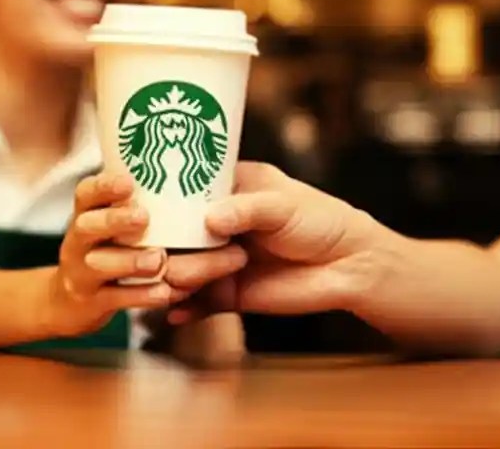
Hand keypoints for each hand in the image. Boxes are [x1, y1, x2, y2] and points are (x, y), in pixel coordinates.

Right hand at [52, 173, 247, 338]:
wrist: (66, 302)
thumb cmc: (104, 251)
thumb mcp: (108, 226)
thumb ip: (133, 204)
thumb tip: (183, 174)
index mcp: (85, 215)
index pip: (86, 194)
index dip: (103, 186)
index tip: (128, 182)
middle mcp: (78, 242)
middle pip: (87, 226)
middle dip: (114, 220)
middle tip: (144, 217)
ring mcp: (81, 273)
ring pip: (100, 265)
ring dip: (131, 261)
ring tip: (158, 260)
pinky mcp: (92, 303)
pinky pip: (115, 299)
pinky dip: (140, 296)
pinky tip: (164, 292)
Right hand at [168, 162, 390, 323]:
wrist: (350, 266)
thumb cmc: (321, 220)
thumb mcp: (284, 204)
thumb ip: (246, 209)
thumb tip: (210, 220)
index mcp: (226, 188)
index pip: (181, 190)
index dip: (163, 200)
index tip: (149, 211)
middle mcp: (215, 223)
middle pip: (173, 233)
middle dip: (169, 246)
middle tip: (168, 255)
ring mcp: (218, 258)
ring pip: (181, 268)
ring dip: (184, 275)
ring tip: (199, 278)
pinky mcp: (227, 293)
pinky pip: (195, 303)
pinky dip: (183, 309)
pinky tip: (179, 311)